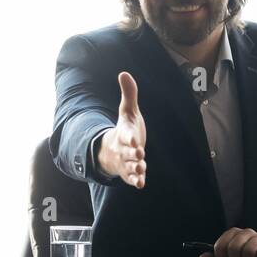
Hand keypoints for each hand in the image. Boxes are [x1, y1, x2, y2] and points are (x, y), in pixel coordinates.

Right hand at [97, 72, 147, 186]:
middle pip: (127, 152)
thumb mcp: (128, 112)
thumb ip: (129, 94)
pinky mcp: (129, 172)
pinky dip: (136, 180)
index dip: (129, 137)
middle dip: (132, 154)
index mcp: (124, 133)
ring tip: (141, 168)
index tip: (134, 140)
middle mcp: (123, 149)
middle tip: (139, 155)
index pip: (126, 135)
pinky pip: (131, 177)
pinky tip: (141, 184)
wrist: (115, 148)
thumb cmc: (126, 129)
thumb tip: (124, 73)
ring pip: (129, 166)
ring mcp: (125, 162)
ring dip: (135, 168)